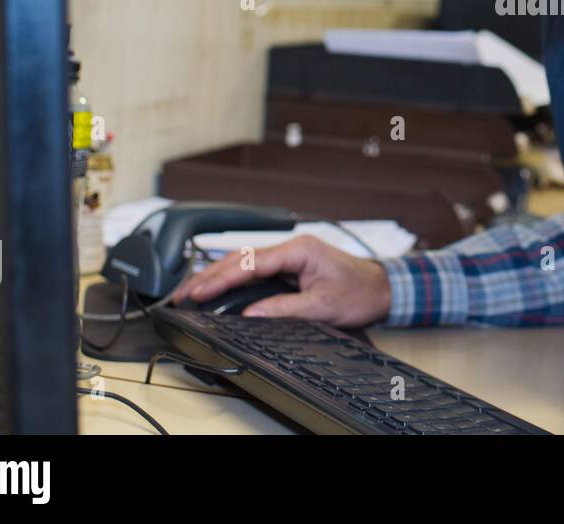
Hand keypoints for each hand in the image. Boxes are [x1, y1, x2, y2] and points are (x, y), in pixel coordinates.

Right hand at [169, 234, 392, 326]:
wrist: (383, 288)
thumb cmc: (359, 293)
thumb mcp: (323, 307)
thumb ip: (284, 309)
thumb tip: (249, 314)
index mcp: (299, 250)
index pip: (251, 263)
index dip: (221, 279)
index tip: (197, 293)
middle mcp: (292, 248)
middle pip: (241, 258)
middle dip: (209, 276)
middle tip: (180, 295)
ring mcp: (290, 255)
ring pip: (245, 262)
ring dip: (217, 276)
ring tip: (190, 292)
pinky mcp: (290, 265)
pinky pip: (255, 269)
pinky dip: (233, 278)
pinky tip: (217, 289)